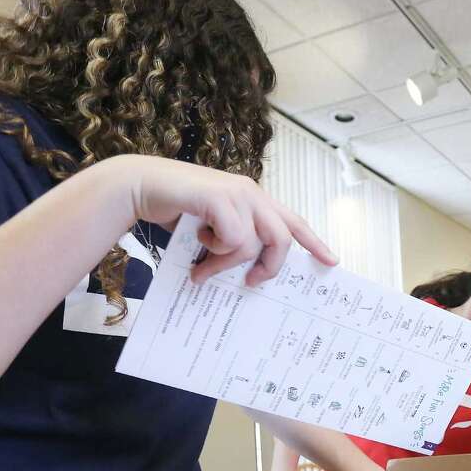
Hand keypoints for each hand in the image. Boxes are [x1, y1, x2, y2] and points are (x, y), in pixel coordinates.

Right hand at [97, 154, 337, 285]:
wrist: (139, 186)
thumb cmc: (175, 209)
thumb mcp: (212, 230)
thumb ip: (234, 243)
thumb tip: (248, 273)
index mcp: (253, 199)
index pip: (293, 222)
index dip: (314, 242)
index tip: (331, 262)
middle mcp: (251, 193)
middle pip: (282, 238)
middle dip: (268, 267)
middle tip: (250, 283)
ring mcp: (237, 192)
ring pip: (252, 244)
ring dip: (225, 262)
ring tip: (203, 265)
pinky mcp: (221, 197)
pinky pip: (233, 239)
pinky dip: (215, 248)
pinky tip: (198, 238)